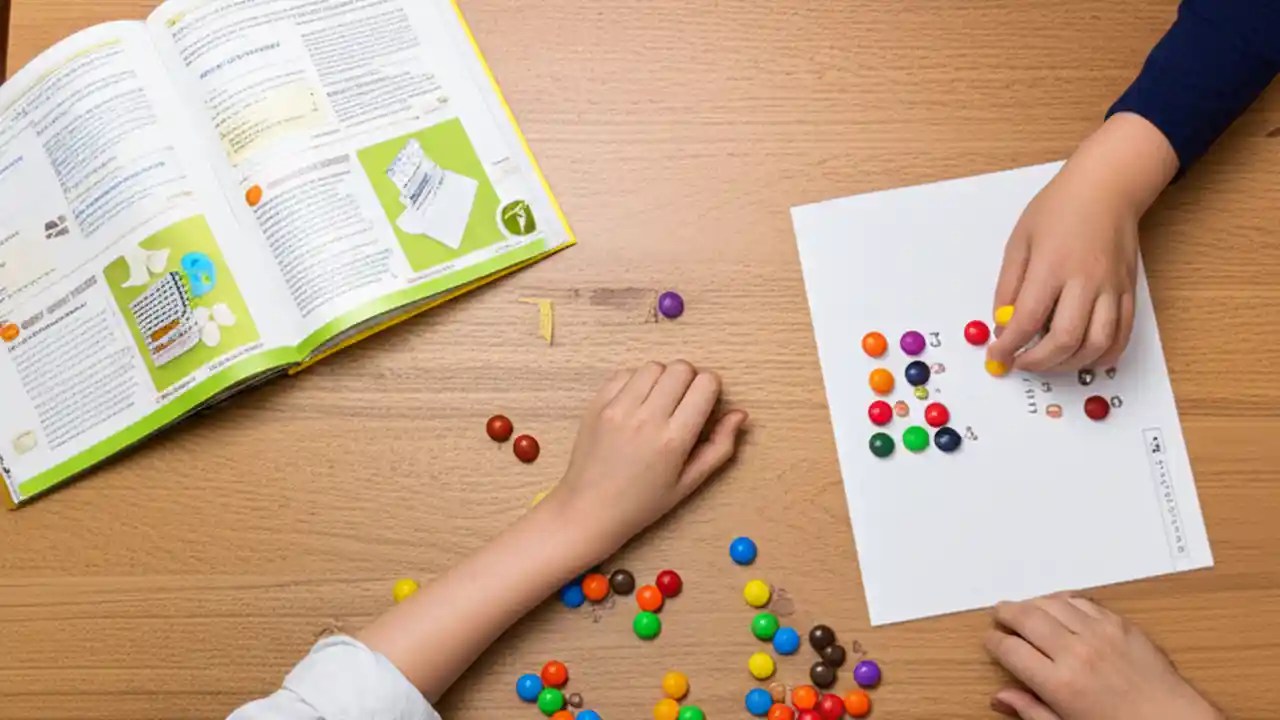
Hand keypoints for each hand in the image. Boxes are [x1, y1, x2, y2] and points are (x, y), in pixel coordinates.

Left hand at [555, 360, 747, 553]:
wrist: (589, 509)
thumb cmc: (643, 502)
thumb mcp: (689, 482)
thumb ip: (720, 446)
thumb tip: (740, 414)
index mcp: (674, 440)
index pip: (706, 384)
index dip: (711, 389)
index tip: (704, 404)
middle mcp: (647, 418)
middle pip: (681, 368)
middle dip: (689, 380)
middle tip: (682, 404)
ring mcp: (618, 408)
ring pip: (654, 366)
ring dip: (662, 379)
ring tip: (658, 403)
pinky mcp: (597, 404)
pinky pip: (625, 373)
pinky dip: (636, 382)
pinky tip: (636, 404)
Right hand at [985, 596, 1223, 719]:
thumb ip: (1032, 712)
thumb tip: (1000, 697)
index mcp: (1059, 684)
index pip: (1010, 649)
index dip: (993, 641)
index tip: (991, 641)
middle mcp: (1076, 652)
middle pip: (1026, 617)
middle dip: (1006, 613)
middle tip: (999, 615)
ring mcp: (1100, 634)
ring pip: (1052, 603)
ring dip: (1033, 603)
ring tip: (1025, 609)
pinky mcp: (1121, 625)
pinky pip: (1083, 602)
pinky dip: (1064, 600)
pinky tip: (1059, 606)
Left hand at [987, 113, 1177, 373]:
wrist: (1107, 188)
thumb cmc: (1059, 209)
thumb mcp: (1019, 241)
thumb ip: (1009, 285)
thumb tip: (1002, 323)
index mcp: (1052, 266)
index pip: (1028, 320)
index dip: (1010, 346)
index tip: (997, 356)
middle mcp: (1086, 281)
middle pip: (1066, 340)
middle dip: (1039, 362)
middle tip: (1021, 362)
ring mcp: (1112, 288)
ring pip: (1098, 344)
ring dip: (1070, 364)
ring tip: (1048, 362)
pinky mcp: (1129, 291)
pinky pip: (1122, 335)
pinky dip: (1103, 356)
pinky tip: (1082, 358)